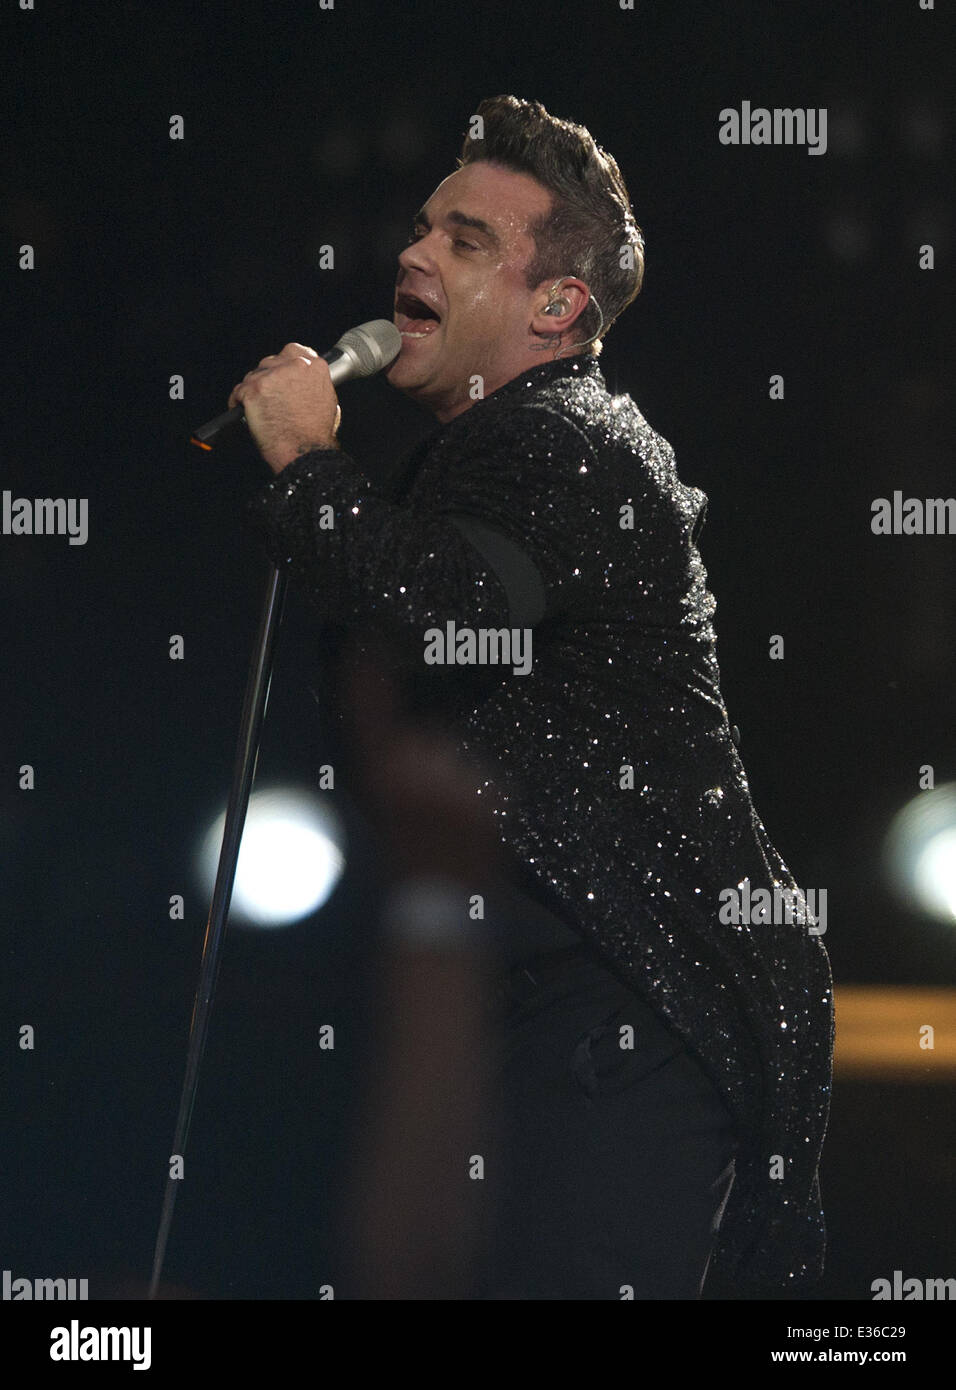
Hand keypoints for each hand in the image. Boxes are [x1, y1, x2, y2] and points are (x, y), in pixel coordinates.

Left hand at [228, 342, 341, 472]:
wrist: (304, 452)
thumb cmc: (317, 434)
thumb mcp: (329, 402)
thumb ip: (315, 385)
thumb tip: (306, 386)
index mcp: (314, 367)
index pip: (295, 352)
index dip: (285, 364)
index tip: (282, 373)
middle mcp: (293, 366)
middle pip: (271, 362)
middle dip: (269, 378)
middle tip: (271, 397)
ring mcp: (270, 376)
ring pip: (254, 375)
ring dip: (255, 389)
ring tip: (260, 408)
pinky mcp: (252, 389)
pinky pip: (238, 391)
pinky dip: (239, 401)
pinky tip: (245, 411)